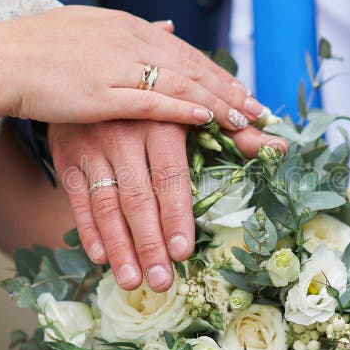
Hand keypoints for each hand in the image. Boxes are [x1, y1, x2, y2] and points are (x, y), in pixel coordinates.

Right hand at [0, 6, 266, 127]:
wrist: (2, 61)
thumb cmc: (42, 49)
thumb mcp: (93, 27)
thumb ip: (133, 32)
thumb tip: (167, 26)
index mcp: (129, 28)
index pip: (185, 53)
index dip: (218, 74)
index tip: (243, 92)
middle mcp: (129, 43)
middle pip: (192, 69)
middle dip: (229, 91)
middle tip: (258, 110)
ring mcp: (117, 68)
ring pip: (179, 85)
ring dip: (216, 103)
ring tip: (244, 120)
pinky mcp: (102, 95)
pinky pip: (150, 103)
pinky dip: (182, 110)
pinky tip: (206, 119)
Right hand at [49, 120, 283, 291]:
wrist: (98, 67)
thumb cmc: (160, 98)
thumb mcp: (195, 106)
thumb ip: (236, 132)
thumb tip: (281, 147)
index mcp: (161, 121)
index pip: (170, 177)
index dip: (176, 216)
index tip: (183, 252)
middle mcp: (124, 133)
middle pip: (137, 198)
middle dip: (150, 244)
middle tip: (163, 282)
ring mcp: (92, 146)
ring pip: (106, 204)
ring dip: (120, 247)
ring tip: (134, 282)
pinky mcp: (68, 155)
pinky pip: (77, 198)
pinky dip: (87, 230)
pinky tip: (101, 258)